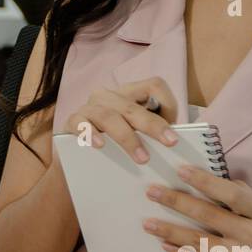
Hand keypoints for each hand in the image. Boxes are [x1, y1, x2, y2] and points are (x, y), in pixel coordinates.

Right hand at [63, 77, 179, 163]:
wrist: (79, 167)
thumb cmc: (113, 148)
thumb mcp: (136, 136)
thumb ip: (153, 134)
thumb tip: (179, 141)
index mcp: (128, 95)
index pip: (153, 85)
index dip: (168, 102)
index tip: (175, 128)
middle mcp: (108, 96)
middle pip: (133, 106)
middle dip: (153, 125)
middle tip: (170, 143)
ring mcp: (88, 108)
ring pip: (109, 116)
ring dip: (127, 137)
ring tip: (142, 158)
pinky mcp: (72, 122)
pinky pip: (80, 123)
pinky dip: (91, 133)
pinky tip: (101, 145)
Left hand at [143, 163, 251, 251]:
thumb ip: (243, 196)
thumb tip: (211, 176)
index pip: (232, 193)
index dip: (205, 181)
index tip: (180, 170)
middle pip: (209, 215)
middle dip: (177, 202)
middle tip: (152, 192)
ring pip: (199, 241)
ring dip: (170, 231)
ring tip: (148, 223)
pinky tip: (164, 244)